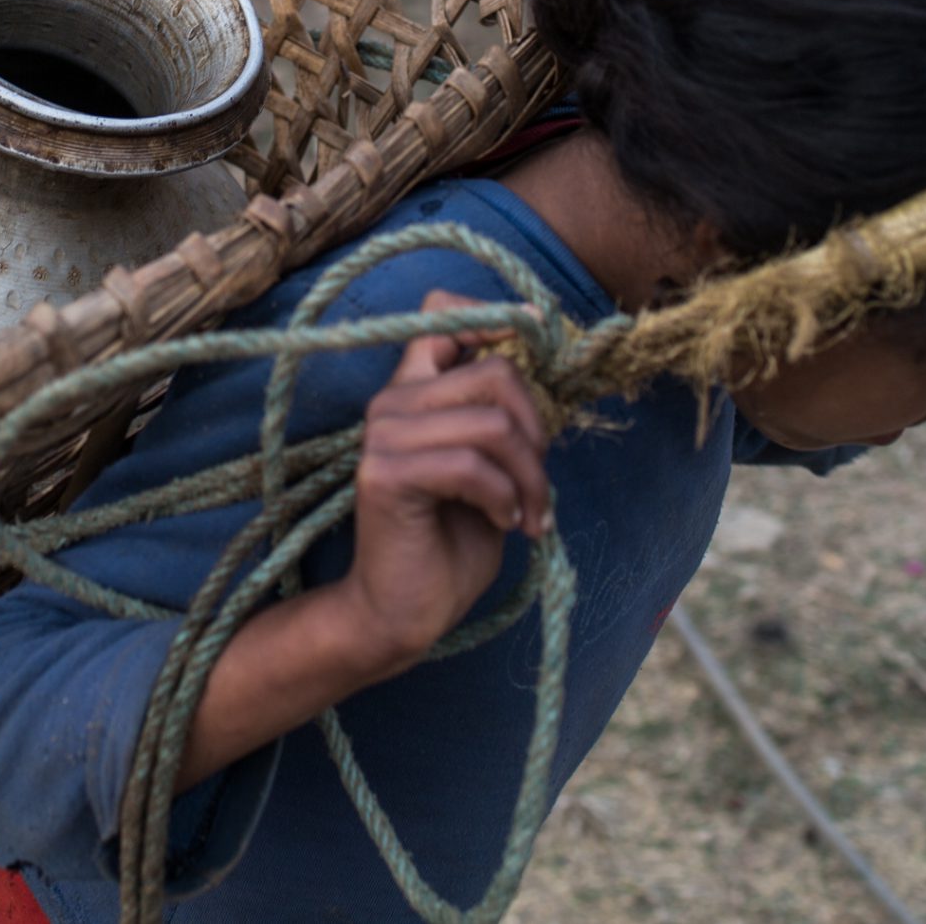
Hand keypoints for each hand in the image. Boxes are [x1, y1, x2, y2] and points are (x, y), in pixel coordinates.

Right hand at [332, 290, 552, 674]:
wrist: (401, 612)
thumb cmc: (450, 542)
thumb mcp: (488, 467)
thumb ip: (497, 417)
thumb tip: (541, 372)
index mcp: (413, 390)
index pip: (442, 314)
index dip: (495, 318)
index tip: (537, 340)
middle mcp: (392, 402)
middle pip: (496, 373)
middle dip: (538, 432)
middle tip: (539, 486)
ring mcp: (384, 435)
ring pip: (493, 422)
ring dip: (530, 476)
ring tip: (529, 515)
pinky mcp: (387, 474)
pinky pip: (472, 465)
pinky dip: (505, 498)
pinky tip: (505, 524)